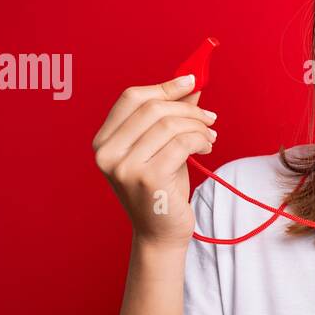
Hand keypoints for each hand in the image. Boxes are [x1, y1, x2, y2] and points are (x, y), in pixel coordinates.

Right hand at [91, 72, 218, 251]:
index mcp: (104, 141)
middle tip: (209, 118)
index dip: (164, 86)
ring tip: (210, 137)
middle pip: (152, 108)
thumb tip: (191, 84)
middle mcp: (107, 153)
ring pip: (169, 125)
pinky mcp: (147, 179)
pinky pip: (182, 143)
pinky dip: (200, 140)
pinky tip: (207, 148)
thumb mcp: (162, 148)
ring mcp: (124, 167)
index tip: (192, 81)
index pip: (132, 98)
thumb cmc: (161, 188)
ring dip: (198, 126)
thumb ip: (170, 116)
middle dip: (188, 108)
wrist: (160, 233)